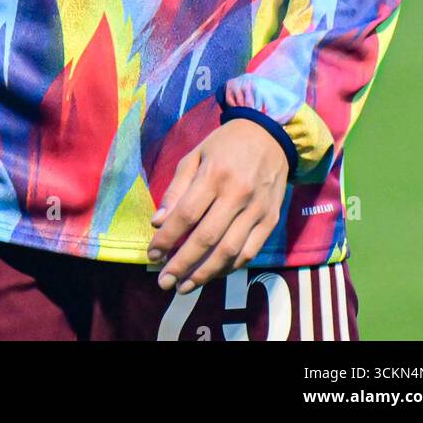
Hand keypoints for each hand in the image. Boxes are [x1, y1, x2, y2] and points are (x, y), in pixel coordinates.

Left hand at [147, 119, 288, 292]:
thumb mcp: (195, 156)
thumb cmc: (225, 144)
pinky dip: (229, 268)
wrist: (271, 135)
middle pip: (206, 238)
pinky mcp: (271, 220)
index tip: (152, 255)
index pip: (186, 214)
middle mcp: (238, 194)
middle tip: (164, 282)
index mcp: (215, 174)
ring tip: (184, 286)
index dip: (167, 238)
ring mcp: (257, 209)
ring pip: (229, 251)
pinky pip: (249, 252)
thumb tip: (157, 223)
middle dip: (182, 264)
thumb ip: (176, 190)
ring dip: (204, 273)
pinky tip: (212, 274)